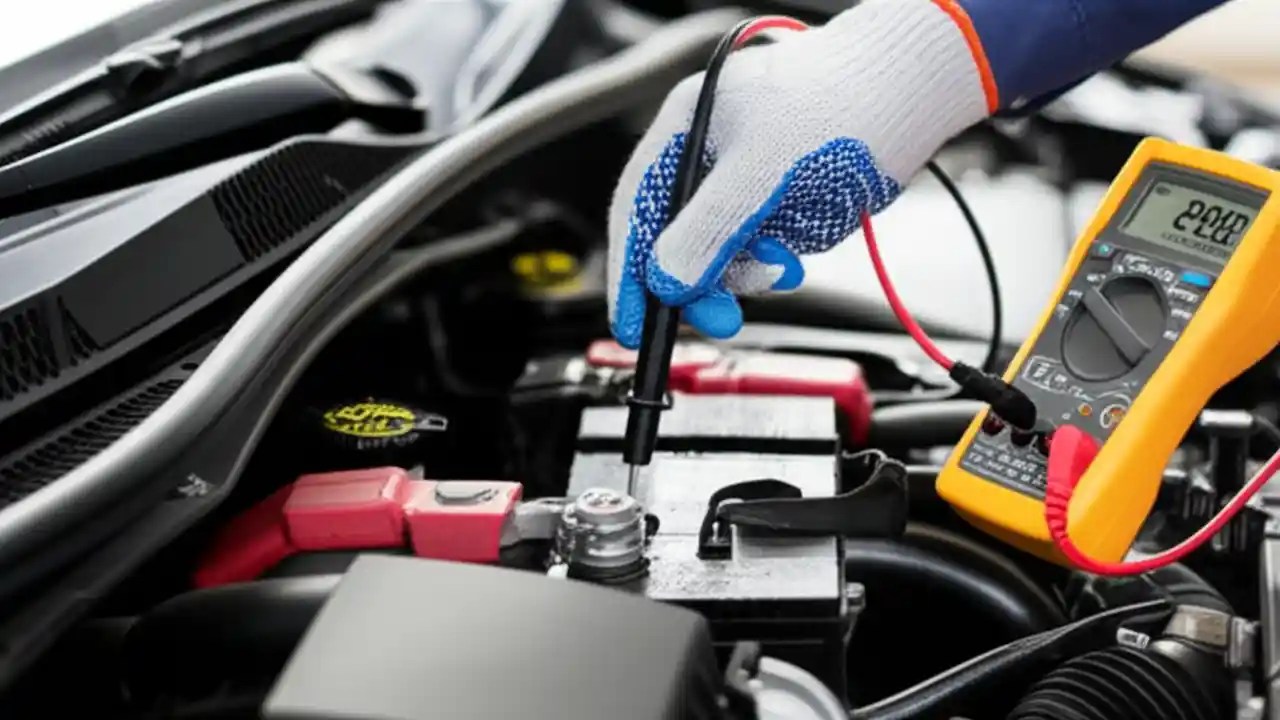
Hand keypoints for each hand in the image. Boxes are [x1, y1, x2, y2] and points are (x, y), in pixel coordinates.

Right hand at [606, 0, 996, 347]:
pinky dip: (771, 260)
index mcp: (686, 130)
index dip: (630, 271)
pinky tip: (793, 254)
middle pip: (676, 237)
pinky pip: (757, 246)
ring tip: (779, 263)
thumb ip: (706, 230)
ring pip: (719, 249)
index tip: (631, 324)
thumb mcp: (761, 174)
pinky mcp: (780, 197)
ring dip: (743, 270)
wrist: (914, 90)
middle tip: (719, 318)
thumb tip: (664, 279)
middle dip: (697, 280)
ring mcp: (746, 177)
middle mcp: (709, 154)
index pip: (637, 210)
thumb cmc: (841, 104)